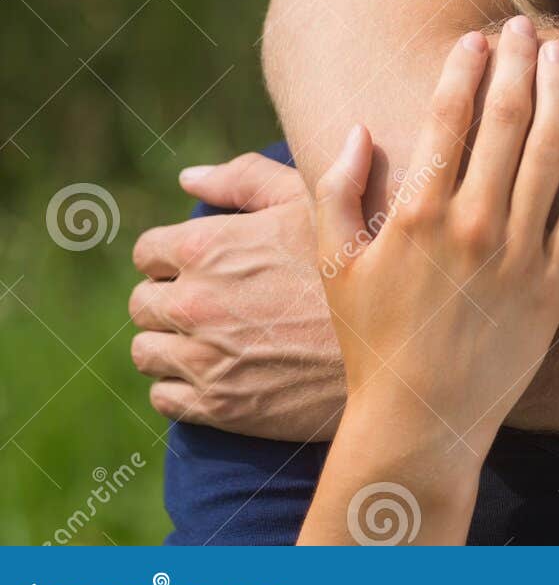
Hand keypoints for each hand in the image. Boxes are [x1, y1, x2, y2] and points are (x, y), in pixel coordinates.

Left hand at [129, 152, 344, 440]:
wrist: (389, 342)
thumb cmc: (351, 259)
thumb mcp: (305, 199)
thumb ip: (243, 180)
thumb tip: (189, 178)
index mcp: (208, 247)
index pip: (148, 251)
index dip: (170, 255)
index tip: (196, 264)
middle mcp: (194, 302)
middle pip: (143, 303)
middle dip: (167, 298)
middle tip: (205, 302)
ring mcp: (203, 357)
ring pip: (146, 352)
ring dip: (168, 343)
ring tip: (206, 338)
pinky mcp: (217, 405)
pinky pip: (164, 397)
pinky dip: (179, 386)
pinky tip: (213, 372)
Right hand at [314, 17, 558, 469]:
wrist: (421, 420)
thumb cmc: (372, 339)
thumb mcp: (334, 263)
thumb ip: (336, 189)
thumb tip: (358, 127)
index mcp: (418, 213)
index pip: (448, 116)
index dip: (465, 67)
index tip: (476, 36)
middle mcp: (473, 224)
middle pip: (506, 118)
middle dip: (517, 62)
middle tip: (525, 25)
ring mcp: (520, 253)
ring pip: (550, 150)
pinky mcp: (555, 284)